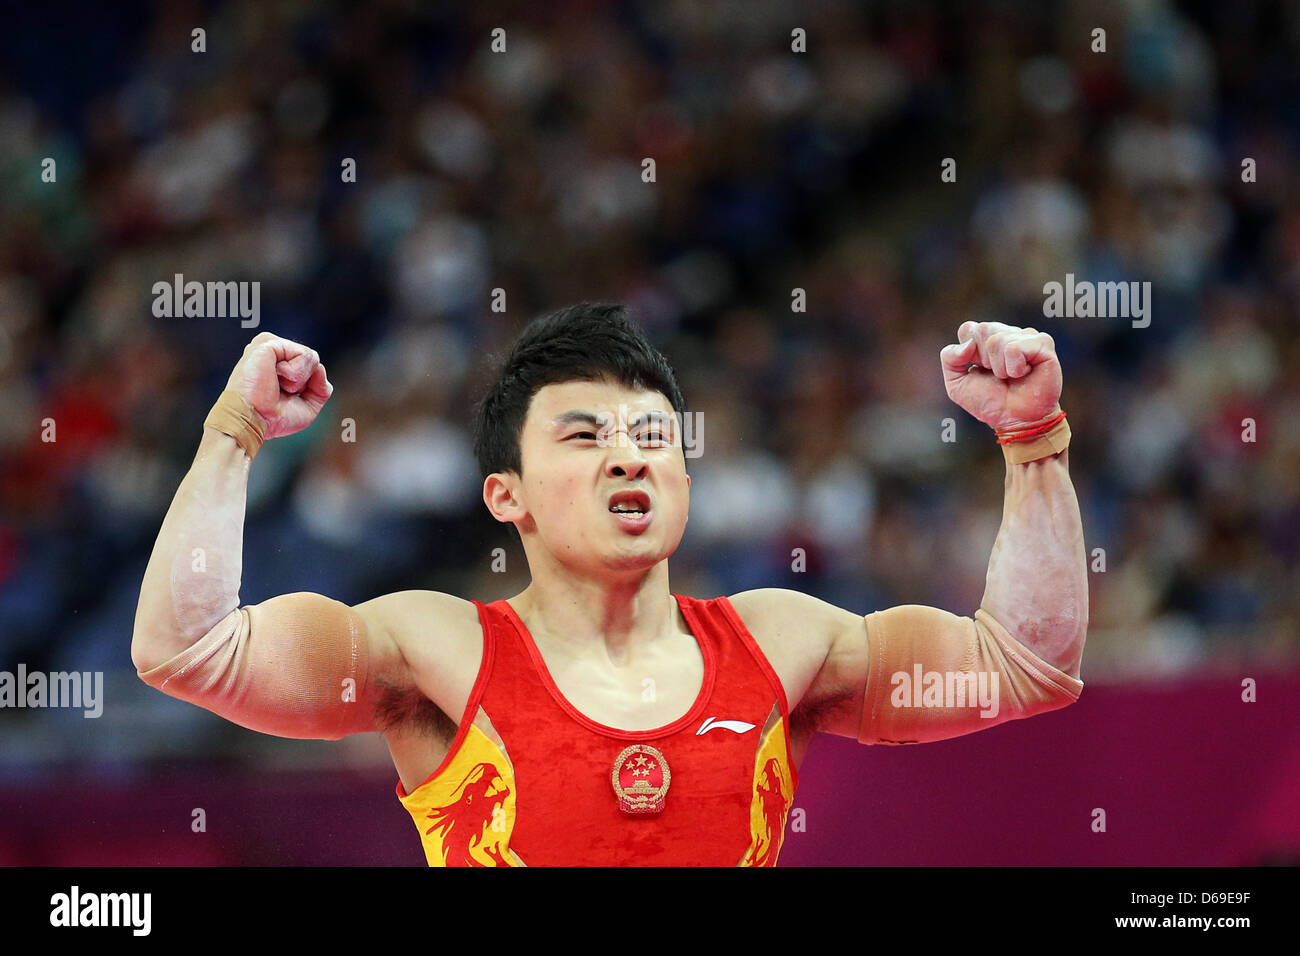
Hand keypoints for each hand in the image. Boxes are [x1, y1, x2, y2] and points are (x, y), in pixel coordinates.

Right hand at [224, 332, 332, 439]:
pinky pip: (304, 355)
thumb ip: (321, 388)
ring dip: (299, 380)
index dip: (308, 387)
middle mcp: (273, 351)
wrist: (252, 421)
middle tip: (279, 392)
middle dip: (305, 383)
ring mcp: (269, 344)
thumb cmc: (273, 417)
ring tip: (275, 384)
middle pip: (313, 360)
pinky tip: (274, 378)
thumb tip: (320, 367)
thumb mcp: (308, 406)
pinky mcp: (268, 342)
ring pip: (310, 357)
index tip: (284, 398)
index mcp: (278, 362)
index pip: (311, 366)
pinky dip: (295, 374)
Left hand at [940, 321, 1061, 430]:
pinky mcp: (1043, 343)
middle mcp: (1007, 332)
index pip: (968, 329)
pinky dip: (1014, 367)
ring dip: (1000, 368)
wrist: (1015, 421)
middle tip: (998, 375)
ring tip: (1012, 377)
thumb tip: (968, 344)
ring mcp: (1026, 336)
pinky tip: (1024, 374)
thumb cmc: (990, 402)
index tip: (980, 370)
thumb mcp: (956, 383)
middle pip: (983, 330)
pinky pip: (1014, 348)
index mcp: (987, 338)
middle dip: (984, 360)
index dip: (969, 354)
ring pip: (997, 340)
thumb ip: (949, 357)